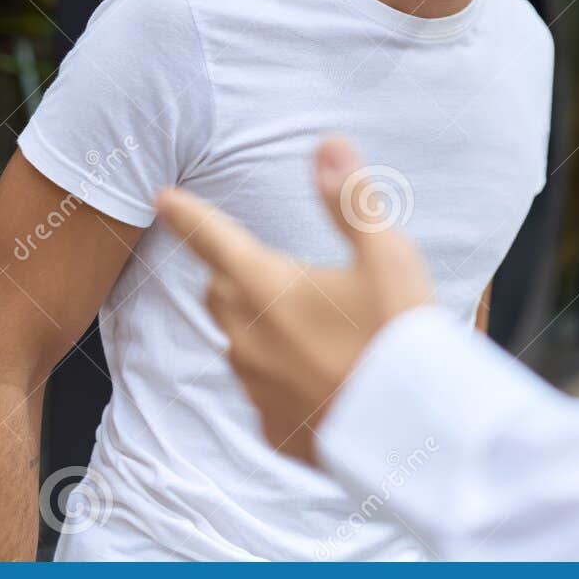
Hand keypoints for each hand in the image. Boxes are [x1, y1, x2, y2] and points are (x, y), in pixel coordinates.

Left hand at [154, 136, 433, 465]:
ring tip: (318, 327)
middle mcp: (247, 339)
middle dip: (235, 272)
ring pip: (241, 342)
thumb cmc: (401, 337)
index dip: (188, 215)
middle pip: (221, 291)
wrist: (415, 432)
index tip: (163, 199)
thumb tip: (325, 145)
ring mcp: (256, 388)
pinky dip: (283, 373)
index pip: (213, 239)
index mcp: (267, 288)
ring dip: (263, 326)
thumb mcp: (387, 258)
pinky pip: (263, 389)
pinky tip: (324, 375)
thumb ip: (350, 200)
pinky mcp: (273, 428)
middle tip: (278, 267)